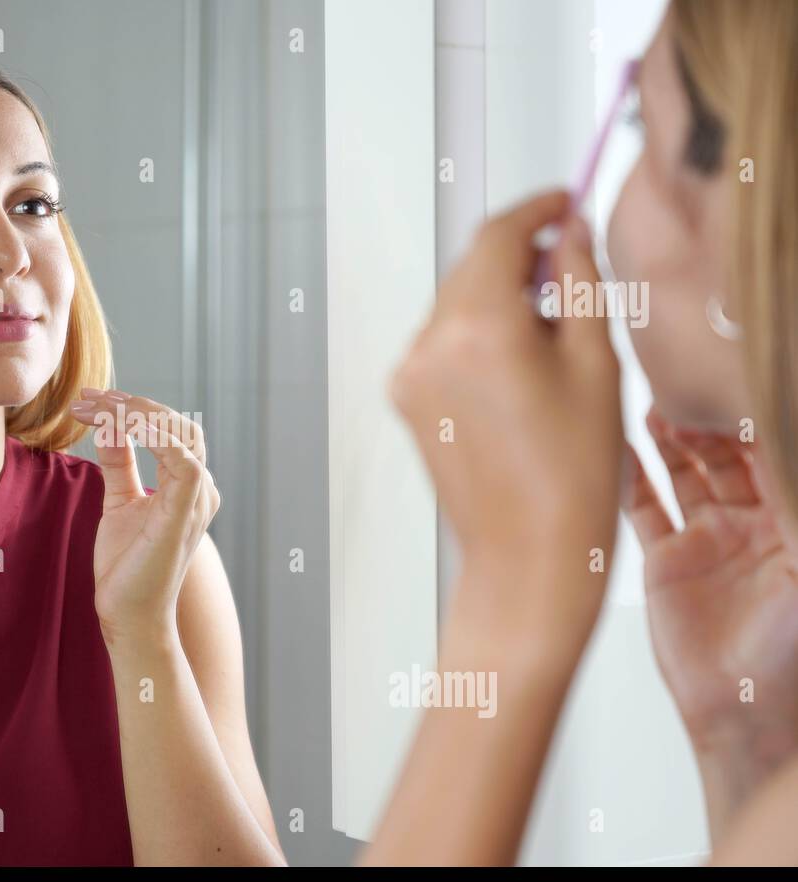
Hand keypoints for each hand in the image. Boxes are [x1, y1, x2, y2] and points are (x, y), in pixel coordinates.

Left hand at [67, 388, 220, 642]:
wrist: (126, 613)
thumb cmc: (127, 563)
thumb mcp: (119, 501)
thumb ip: (121, 464)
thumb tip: (107, 428)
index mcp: (187, 485)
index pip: (169, 430)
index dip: (132, 409)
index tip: (89, 402)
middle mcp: (200, 489)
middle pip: (178, 424)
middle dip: (131, 404)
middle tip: (88, 399)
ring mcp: (197, 500)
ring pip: (180, 433)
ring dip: (136, 413)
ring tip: (96, 407)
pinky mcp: (184, 513)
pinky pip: (183, 459)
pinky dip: (154, 435)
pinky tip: (118, 426)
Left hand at [389, 190, 624, 647]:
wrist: (527, 556)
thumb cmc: (569, 476)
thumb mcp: (596, 364)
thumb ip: (580, 283)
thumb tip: (570, 234)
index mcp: (477, 329)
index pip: (497, 235)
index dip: (535, 210)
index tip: (563, 204)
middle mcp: (429, 345)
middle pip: (470, 267)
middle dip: (518, 259)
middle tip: (569, 270)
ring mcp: (409, 375)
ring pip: (455, 305)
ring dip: (497, 300)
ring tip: (551, 339)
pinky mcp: (406, 399)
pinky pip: (441, 342)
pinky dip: (475, 336)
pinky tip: (517, 370)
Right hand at [625, 410, 797, 763]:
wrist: (742, 709)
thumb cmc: (789, 652)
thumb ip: (793, 508)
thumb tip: (784, 449)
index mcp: (791, 518)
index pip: (771, 452)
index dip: (752, 417)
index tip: (731, 383)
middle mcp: (751, 522)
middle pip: (726, 454)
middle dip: (707, 418)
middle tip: (684, 386)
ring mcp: (707, 538)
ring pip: (685, 473)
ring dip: (669, 439)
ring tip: (652, 403)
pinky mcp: (667, 559)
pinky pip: (645, 508)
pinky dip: (629, 478)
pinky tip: (618, 450)